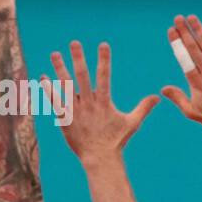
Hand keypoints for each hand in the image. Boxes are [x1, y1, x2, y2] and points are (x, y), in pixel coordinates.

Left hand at [44, 41, 157, 162]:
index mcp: (104, 102)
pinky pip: (55, 102)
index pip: (105, 76)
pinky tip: (43, 77)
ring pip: (66, 86)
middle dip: (78, 58)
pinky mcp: (66, 119)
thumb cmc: (116, 141)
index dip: (104, 60)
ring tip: (55, 54)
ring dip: (60, 69)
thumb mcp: (132, 123)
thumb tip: (158, 96)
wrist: (100, 158)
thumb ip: (143, 107)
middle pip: (82, 76)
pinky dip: (49, 90)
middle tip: (74, 42)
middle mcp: (89, 103)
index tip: (103, 44)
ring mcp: (76, 111)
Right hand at [161, 15, 201, 128]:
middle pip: (193, 48)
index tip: (171, 31)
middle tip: (177, 18)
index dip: (176, 42)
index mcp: (196, 81)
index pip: (183, 57)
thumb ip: (177, 98)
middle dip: (184, 31)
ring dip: (199, 30)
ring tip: (192, 17)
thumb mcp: (191, 111)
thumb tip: (163, 89)